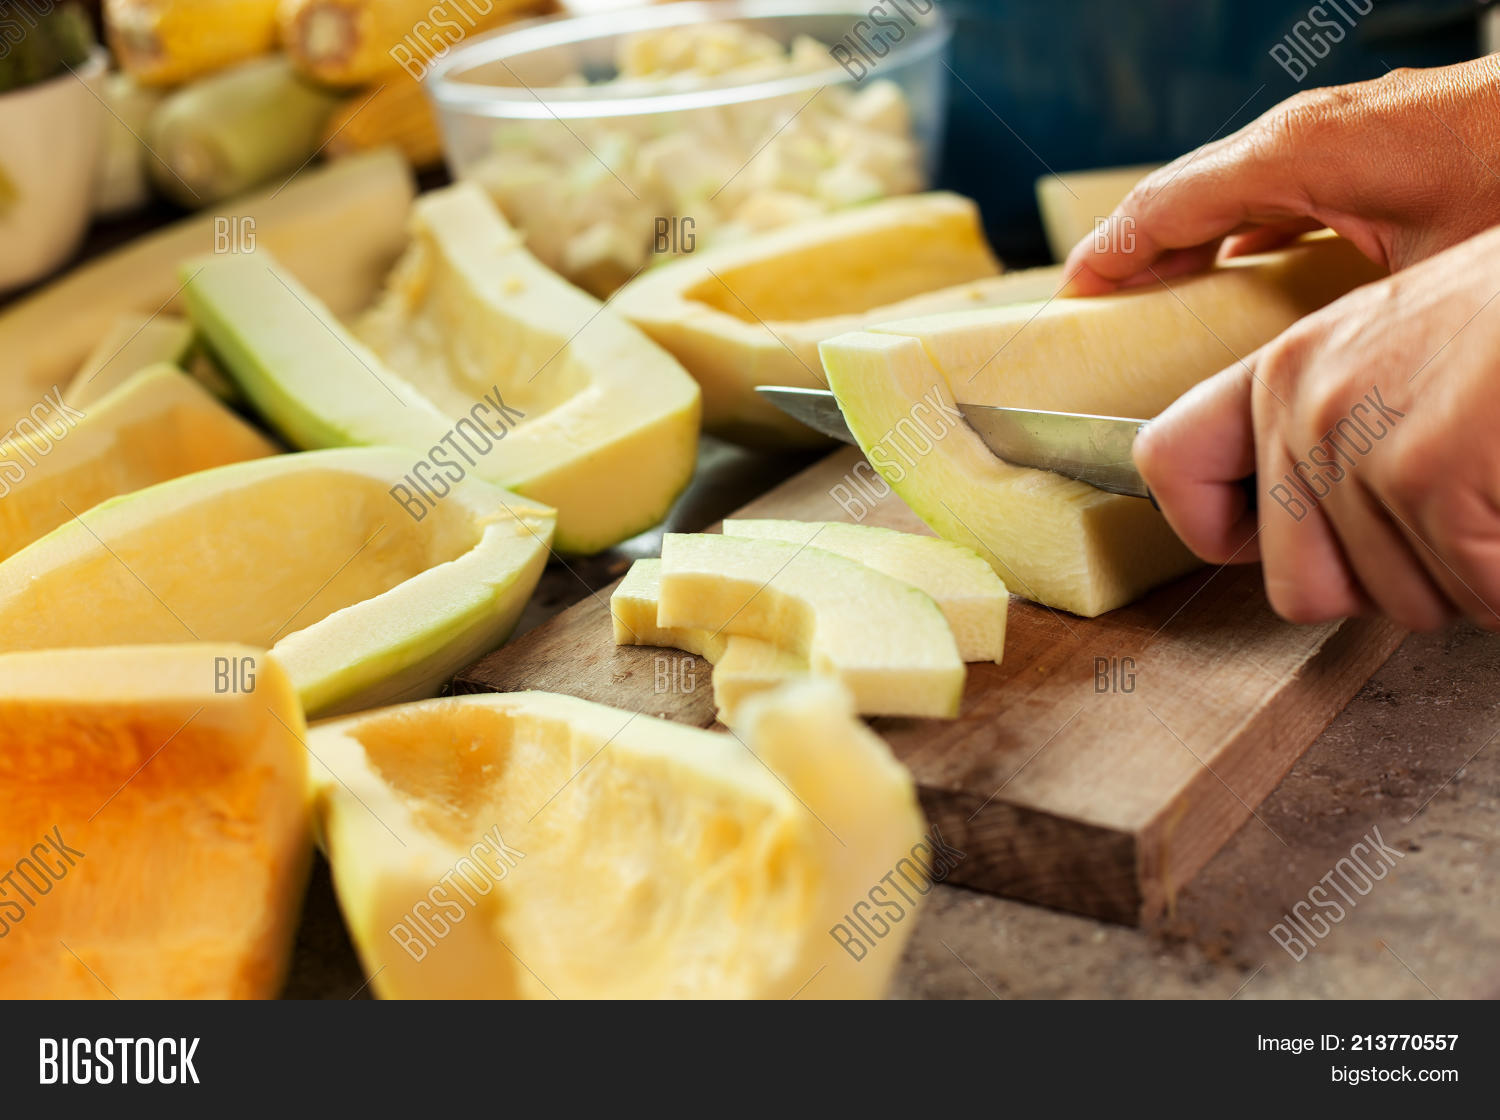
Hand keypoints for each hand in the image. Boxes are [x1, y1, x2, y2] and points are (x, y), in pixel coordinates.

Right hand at [1063, 56, 1499, 294]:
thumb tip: (1278, 411)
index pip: (1162, 207)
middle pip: (1190, 199)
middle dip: (1143, 265)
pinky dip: (1256, 242)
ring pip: (1239, 195)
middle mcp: (1316, 133)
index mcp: (1301, 153)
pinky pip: (1289, 196)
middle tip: (1107, 332)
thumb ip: (1336, 335)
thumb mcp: (1422, 281)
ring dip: (1200, 254)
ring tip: (1170, 319)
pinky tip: (1264, 291)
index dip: (1108, 266)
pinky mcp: (1387, 149)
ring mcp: (1352, 136)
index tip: (1069, 314)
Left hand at [1134, 224, 1499, 631]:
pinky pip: (1473, 596)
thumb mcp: (1401, 353)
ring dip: (1463, 578)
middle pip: (1297, 587)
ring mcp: (1364, 441)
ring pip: (1393, 604)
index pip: (1166, 463)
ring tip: (1498, 488)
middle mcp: (1304, 401)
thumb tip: (1290, 536)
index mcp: (1285, 365)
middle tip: (1453, 519)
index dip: (1209, 530)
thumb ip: (1331, 426)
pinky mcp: (1431, 477)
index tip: (1255, 542)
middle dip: (1384, 584)